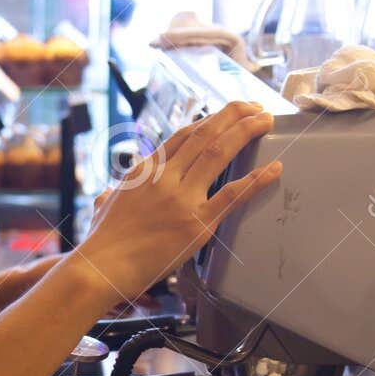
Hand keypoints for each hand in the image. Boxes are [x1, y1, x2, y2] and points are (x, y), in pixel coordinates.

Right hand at [72, 102, 279, 302]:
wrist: (101, 268)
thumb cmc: (101, 243)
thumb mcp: (105, 206)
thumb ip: (112, 195)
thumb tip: (106, 196)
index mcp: (145, 170)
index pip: (182, 135)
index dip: (210, 121)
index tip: (227, 114)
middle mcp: (164, 177)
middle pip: (204, 134)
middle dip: (234, 115)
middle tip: (255, 107)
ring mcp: (181, 198)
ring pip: (219, 152)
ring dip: (246, 132)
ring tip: (266, 122)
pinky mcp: (196, 223)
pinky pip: (232, 195)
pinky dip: (256, 179)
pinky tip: (274, 168)